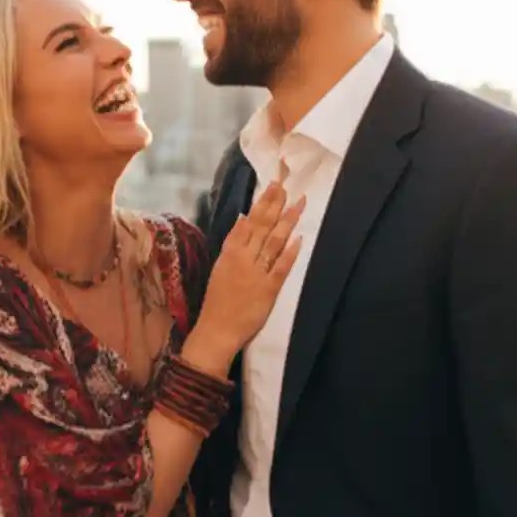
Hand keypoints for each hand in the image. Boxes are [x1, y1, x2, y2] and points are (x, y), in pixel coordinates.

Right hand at [184, 181, 304, 375]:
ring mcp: (257, 273)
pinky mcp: (269, 289)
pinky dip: (290, 252)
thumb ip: (233, 244)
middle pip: (262, 226)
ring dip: (287, 222)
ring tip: (298, 203)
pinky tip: (299, 238)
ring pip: (274, 242)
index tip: (273, 186)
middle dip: (275, 204)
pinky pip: (281, 267)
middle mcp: (244, 258)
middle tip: (287, 185)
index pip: (248, 221)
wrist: (216, 330)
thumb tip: (242, 219)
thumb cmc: (217, 301)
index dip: (262, 203)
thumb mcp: (219, 267)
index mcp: (230, 253)